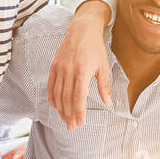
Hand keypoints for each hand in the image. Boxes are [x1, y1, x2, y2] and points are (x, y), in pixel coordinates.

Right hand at [46, 6, 112, 128]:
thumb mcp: (103, 66)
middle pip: (67, 98)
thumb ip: (104, 86)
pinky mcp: (54, 66)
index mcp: (82, 72)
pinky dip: (52, 97)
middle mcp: (69, 71)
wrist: (81, 31)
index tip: (80, 123)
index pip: (78, 97)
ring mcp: (60, 69)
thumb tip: (108, 103)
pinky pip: (51, 85)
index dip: (79, 112)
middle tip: (71, 127)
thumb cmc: (95, 48)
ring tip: (65, 120)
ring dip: (61, 109)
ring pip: (58, 94)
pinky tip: (55, 106)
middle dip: (69, 115)